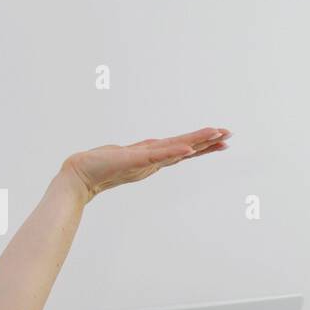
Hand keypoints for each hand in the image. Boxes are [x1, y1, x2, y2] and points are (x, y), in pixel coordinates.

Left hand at [59, 127, 231, 204]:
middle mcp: (153, 158)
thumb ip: (139, 155)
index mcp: (153, 156)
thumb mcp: (125, 157)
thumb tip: (149, 149)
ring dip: (197, 143)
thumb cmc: (101, 166)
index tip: (221, 136)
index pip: (182, 147)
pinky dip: (173, 152)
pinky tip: (187, 149)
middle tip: (229, 135)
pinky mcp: (134, 161)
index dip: (202, 143)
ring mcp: (145, 160)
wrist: (80, 175)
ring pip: (176, 150)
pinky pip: (158, 155)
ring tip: (215, 137)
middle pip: (185, 147)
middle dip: (207, 141)